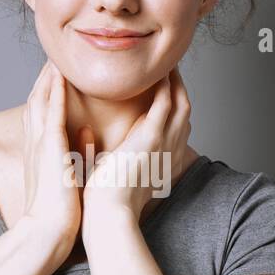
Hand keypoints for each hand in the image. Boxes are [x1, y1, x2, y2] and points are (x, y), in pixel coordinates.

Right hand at [20, 60, 81, 257]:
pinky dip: (54, 93)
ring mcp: (40, 143)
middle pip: (38, 98)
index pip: (45, 111)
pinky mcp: (49, 148)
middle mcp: (37, 142)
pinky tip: (59, 75)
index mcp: (43, 149)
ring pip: (41, 99)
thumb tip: (88, 132)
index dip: (51, 88)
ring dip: (48, 76)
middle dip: (45, 75)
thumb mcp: (72, 171)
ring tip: (56, 54)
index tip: (61, 70)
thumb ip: (78, 149)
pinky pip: (50, 114)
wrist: (48, 230)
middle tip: (55, 53)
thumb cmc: (61, 208)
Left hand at [79, 66, 192, 231]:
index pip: (175, 124)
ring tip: (165, 61)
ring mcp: (164, 141)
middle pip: (184, 109)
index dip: (171, 103)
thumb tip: (90, 138)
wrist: (108, 213)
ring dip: (174, 79)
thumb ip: (111, 155)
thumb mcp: (115, 173)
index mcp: (163, 159)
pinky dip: (165, 83)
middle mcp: (170, 150)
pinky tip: (159, 70)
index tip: (161, 87)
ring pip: (180, 100)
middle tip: (169, 66)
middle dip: (179, 85)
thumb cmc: (107, 199)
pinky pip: (165, 101)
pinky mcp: (152, 136)